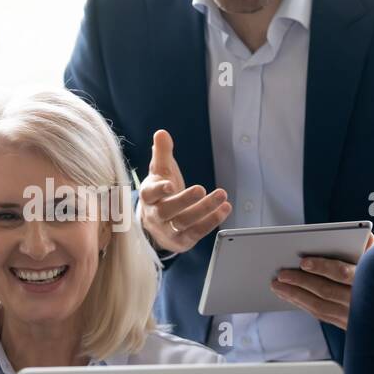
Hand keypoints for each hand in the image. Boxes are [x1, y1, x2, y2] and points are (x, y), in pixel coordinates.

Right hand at [137, 129, 230, 253]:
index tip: (169, 185)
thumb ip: (162, 154)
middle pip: (168, 211)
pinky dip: (212, 222)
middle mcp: (155, 216)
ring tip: (222, 195)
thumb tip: (161, 133)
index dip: (159, 190)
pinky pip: (196, 233)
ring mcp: (168, 230)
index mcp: (149, 197)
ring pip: (184, 223)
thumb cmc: (160, 193)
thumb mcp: (160, 173)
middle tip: (201, 189)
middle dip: (185, 200)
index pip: (150, 194)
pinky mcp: (182, 240)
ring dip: (204, 210)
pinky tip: (224, 209)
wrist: (156, 224)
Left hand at [270, 233, 373, 329]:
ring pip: (320, 307)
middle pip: (326, 292)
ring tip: (277, 285)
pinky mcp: (347, 325)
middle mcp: (362, 302)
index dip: (323, 267)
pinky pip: (322, 315)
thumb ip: (371, 248)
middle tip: (280, 274)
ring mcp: (354, 317)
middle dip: (301, 282)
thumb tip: (363, 235)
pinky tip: (289, 296)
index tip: (303, 262)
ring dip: (295, 296)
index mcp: (370, 281)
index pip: (343, 273)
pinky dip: (303, 305)